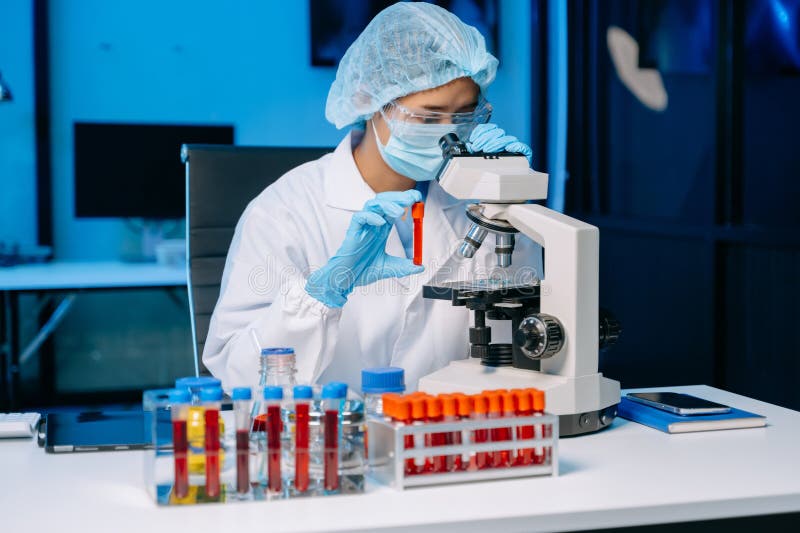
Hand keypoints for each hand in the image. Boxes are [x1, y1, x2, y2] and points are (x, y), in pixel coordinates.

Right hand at [305, 190, 423, 306]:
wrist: (347, 280)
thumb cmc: (363, 271)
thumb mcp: (390, 268)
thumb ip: (404, 266)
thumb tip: (421, 267)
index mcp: (382, 229)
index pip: (394, 208)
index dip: (405, 201)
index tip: (418, 198)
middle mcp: (373, 225)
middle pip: (385, 201)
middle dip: (399, 197)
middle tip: (413, 198)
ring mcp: (363, 227)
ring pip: (373, 205)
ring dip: (387, 204)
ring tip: (400, 211)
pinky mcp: (353, 232)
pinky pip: (360, 217)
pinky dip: (371, 216)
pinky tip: (381, 222)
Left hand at [466, 123, 532, 165]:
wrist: (506, 185)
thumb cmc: (493, 171)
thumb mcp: (480, 160)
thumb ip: (474, 152)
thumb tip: (468, 146)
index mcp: (496, 140)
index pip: (490, 128)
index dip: (482, 130)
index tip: (473, 138)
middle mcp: (505, 142)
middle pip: (498, 132)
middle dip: (485, 138)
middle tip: (477, 147)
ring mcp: (514, 147)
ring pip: (507, 138)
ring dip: (496, 143)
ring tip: (487, 150)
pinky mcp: (523, 154)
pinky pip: (521, 146)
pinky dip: (515, 146)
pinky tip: (507, 149)